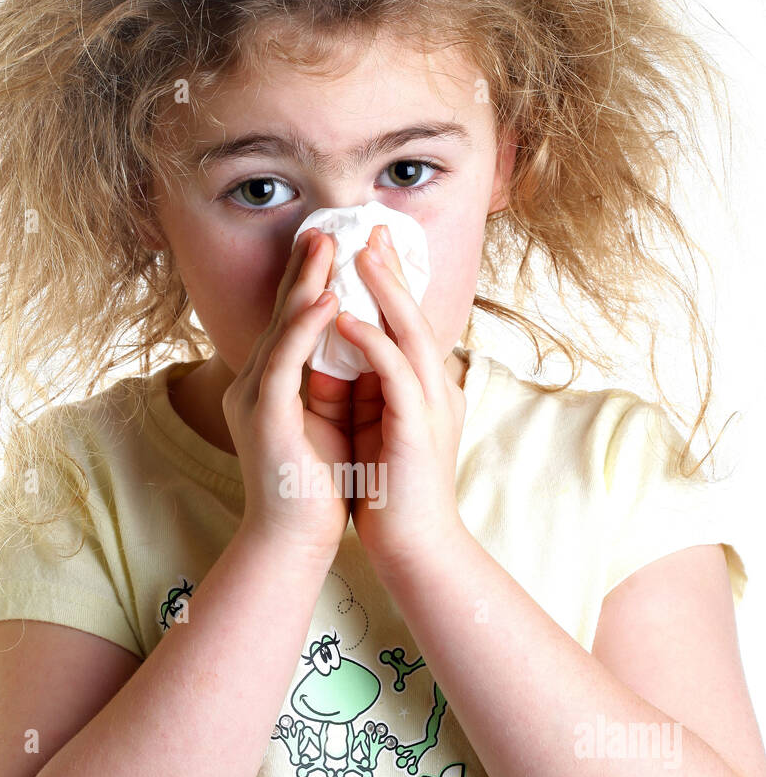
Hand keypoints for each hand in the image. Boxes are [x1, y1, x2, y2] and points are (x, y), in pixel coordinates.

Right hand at [222, 228, 352, 561]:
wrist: (295, 539)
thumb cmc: (318, 488)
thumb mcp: (331, 423)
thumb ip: (334, 385)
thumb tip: (359, 354)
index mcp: (273, 386)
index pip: (294, 324)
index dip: (312, 283)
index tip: (338, 246)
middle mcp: (256, 384)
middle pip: (284, 314)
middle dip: (307, 269)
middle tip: (328, 226)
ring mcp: (255, 397)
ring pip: (282, 328)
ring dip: (307, 284)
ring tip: (329, 245)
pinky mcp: (263, 415)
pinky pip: (286, 360)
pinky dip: (306, 327)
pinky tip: (328, 300)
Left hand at [337, 223, 466, 571]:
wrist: (412, 546)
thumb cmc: (390, 493)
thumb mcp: (375, 428)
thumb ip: (367, 392)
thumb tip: (342, 361)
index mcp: (423, 389)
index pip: (404, 325)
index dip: (387, 285)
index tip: (362, 248)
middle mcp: (434, 389)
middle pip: (413, 316)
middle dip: (390, 272)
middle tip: (368, 229)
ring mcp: (430, 406)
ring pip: (410, 334)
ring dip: (384, 293)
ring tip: (358, 256)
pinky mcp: (417, 428)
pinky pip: (396, 373)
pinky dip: (373, 342)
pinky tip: (347, 319)